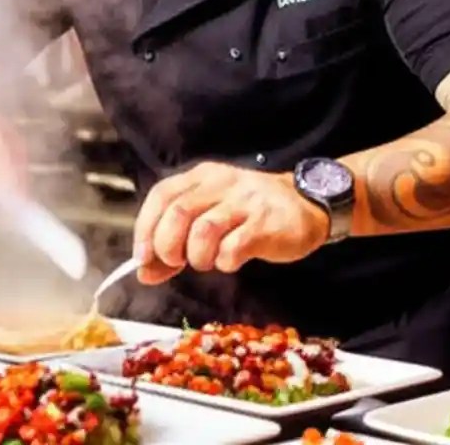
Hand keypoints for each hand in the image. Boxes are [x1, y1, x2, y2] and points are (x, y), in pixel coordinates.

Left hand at [133, 162, 329, 284]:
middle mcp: (221, 183)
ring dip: (197, 256)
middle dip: (167, 246)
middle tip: (175, 263)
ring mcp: (245, 201)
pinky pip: (233, 247)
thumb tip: (145, 273)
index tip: (142, 257)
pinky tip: (230, 261)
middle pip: (178, 212)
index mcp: (202, 177)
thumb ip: (176, 243)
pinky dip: (224, 261)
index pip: (161, 196)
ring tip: (207, 261)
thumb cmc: (251, 214)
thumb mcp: (210, 218)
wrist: (307, 206)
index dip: (145, 228)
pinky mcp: (266, 223)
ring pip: (203, 230)